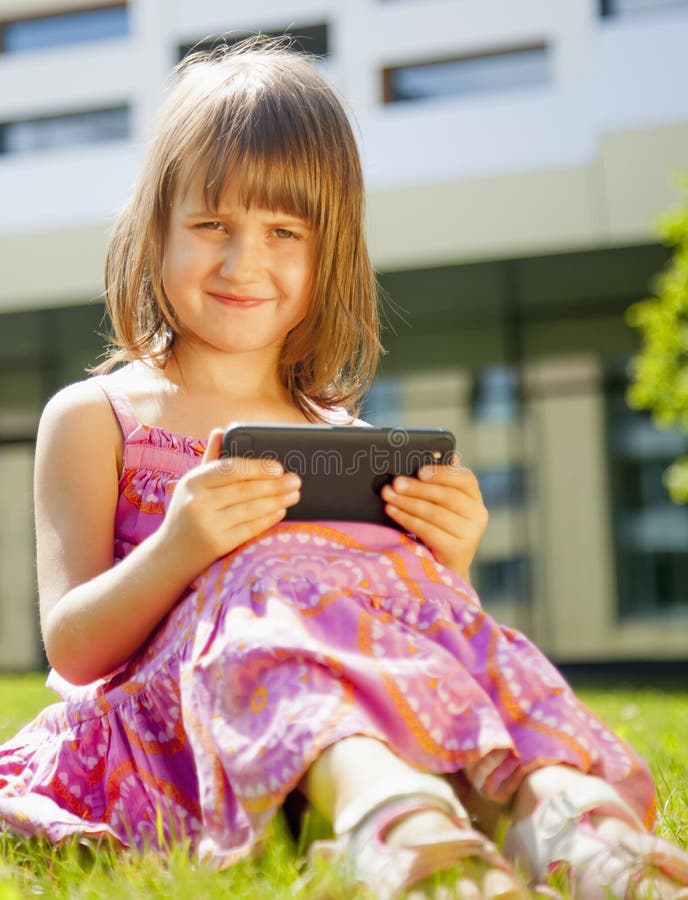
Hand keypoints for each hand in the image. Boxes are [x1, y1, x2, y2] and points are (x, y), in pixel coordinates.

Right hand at [159, 429, 300, 575]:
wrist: (170, 554)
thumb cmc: (185, 513)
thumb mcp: (192, 485)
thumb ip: (210, 459)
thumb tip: (221, 431)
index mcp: (193, 482)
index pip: (230, 469)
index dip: (257, 467)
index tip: (278, 467)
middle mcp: (198, 502)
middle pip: (245, 489)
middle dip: (275, 485)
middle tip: (295, 480)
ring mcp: (207, 524)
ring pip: (251, 509)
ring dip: (277, 501)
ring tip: (294, 494)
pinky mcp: (217, 544)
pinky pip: (250, 528)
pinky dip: (268, 518)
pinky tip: (280, 511)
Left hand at [380, 458, 487, 582]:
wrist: (446, 568)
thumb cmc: (440, 529)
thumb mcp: (442, 506)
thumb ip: (439, 483)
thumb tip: (434, 453)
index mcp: (475, 498)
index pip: (464, 478)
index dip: (442, 472)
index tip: (419, 470)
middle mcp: (478, 515)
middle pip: (446, 496)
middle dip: (416, 488)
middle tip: (394, 483)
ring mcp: (470, 534)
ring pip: (434, 512)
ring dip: (407, 502)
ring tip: (388, 496)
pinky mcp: (457, 550)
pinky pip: (427, 530)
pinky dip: (407, 519)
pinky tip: (393, 512)